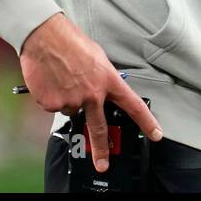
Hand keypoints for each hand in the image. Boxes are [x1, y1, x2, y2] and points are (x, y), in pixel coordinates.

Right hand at [19, 13, 162, 171]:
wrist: (45, 37)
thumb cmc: (71, 42)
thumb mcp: (97, 58)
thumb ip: (102, 78)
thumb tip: (101, 89)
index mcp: (108, 80)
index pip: (133, 105)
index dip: (147, 122)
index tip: (156, 133)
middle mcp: (92, 94)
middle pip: (100, 128)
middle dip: (101, 149)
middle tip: (103, 163)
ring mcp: (72, 100)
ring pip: (72, 110)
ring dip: (69, 100)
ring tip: (63, 78)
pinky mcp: (52, 104)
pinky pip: (55, 106)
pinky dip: (53, 97)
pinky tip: (52, 81)